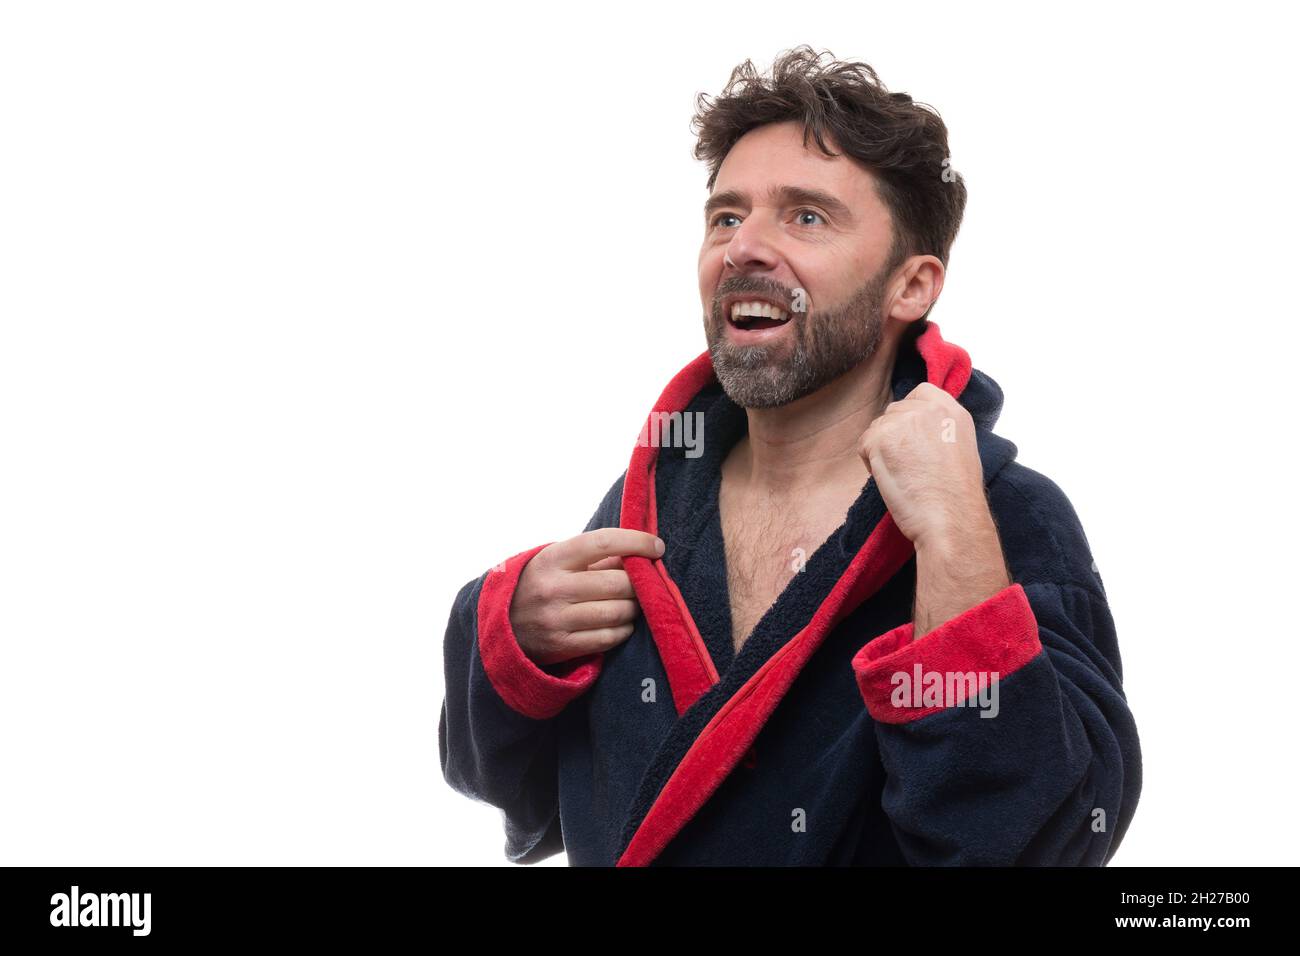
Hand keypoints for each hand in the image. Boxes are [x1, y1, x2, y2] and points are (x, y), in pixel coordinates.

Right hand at [508, 528, 663, 665]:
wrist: (502, 623)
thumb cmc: (542, 583)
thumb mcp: (558, 561)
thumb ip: (596, 557)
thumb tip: (642, 554)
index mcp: (553, 558)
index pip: (603, 542)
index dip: (636, 542)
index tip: (657, 546)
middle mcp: (553, 588)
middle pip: (617, 582)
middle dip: (640, 582)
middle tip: (646, 581)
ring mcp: (556, 619)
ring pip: (618, 612)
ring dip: (635, 607)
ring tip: (633, 602)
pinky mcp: (562, 646)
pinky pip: (609, 637)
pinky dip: (624, 629)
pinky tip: (622, 622)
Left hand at [857, 382, 990, 550]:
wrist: (952, 517)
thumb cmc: (956, 496)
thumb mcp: (960, 447)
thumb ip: (939, 428)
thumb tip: (915, 431)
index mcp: (951, 410)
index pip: (919, 394)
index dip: (911, 417)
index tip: (914, 440)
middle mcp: (927, 408)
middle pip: (895, 411)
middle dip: (896, 436)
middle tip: (910, 466)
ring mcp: (902, 420)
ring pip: (877, 428)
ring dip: (883, 450)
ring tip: (905, 475)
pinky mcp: (880, 438)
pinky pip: (864, 445)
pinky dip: (872, 464)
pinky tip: (894, 480)